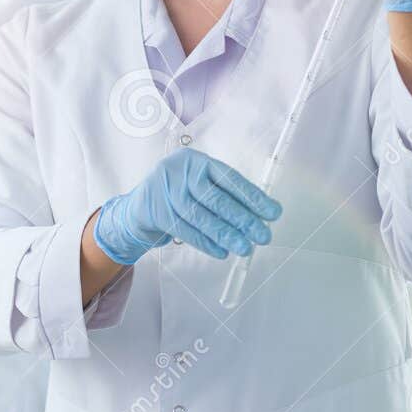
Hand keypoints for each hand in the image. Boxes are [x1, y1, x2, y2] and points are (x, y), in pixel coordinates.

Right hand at [93, 146, 280, 266]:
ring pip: (201, 217)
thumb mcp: (197, 183)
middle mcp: (179, 172)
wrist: (138, 206)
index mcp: (195, 160)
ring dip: (226, 235)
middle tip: (263, 235)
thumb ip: (223, 193)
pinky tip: (222, 251)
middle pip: (216, 198)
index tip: (272, 213)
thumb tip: (259, 214)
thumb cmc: (178, 194)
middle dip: (243, 219)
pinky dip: (206, 243)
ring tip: (245, 248)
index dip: (253, 197)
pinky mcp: (156, 213)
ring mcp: (165, 192)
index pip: (229, 178)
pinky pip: (186, 231)